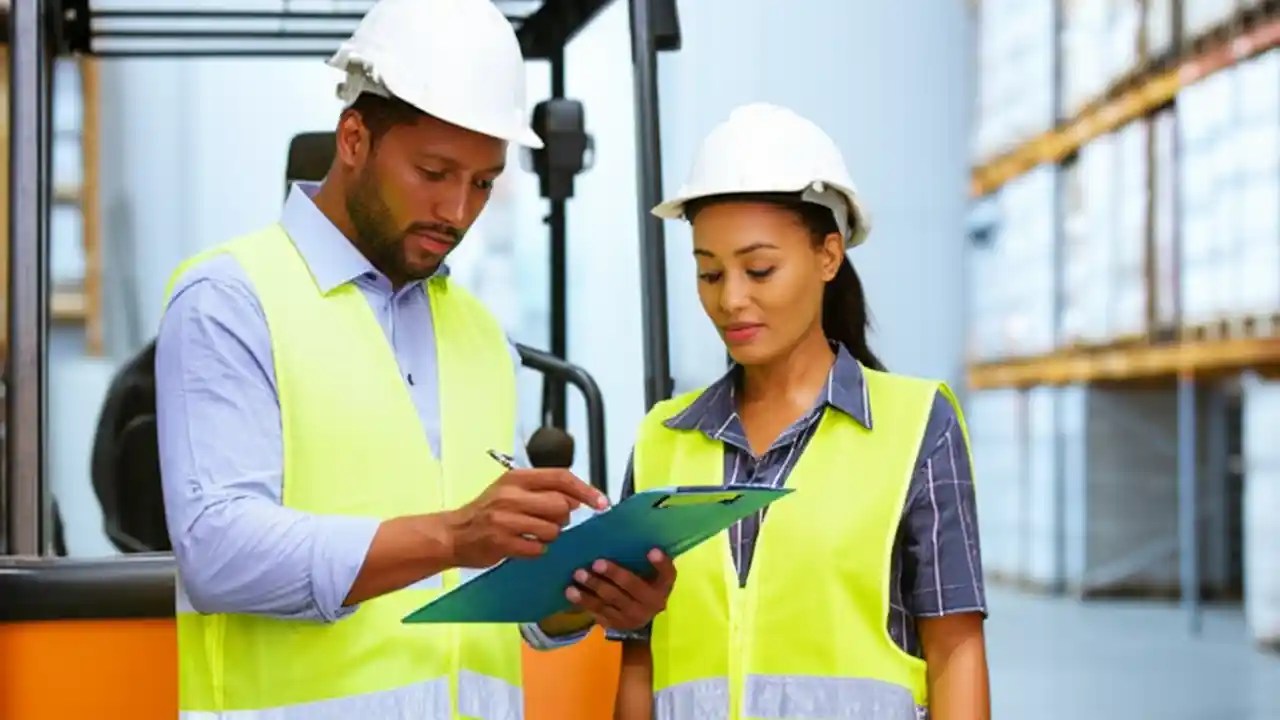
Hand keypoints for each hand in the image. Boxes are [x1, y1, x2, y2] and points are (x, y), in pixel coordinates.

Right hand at [445, 468, 608, 567]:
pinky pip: (538, 549)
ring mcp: (505, 519)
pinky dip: (536, 550)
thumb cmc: (486, 512)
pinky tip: (524, 546)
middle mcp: (511, 495)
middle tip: (551, 522)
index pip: (561, 478)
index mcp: (517, 478)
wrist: (453, 534)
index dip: (586, 490)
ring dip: (550, 536)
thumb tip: (578, 499)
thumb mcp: (511, 491)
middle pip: (561, 506)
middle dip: (563, 518)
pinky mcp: (501, 542)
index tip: (601, 503)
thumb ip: (542, 490)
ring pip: (552, 529)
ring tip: (533, 534)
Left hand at [564, 548, 675, 631]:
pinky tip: (570, 591)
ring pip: (611, 600)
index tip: (652, 550)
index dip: (661, 563)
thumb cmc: (644, 584)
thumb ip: (643, 557)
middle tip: (596, 563)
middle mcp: (652, 603)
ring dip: (593, 587)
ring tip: (578, 575)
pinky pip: (598, 612)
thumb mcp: (651, 573)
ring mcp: (633, 617)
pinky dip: (583, 601)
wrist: (640, 619)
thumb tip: (624, 527)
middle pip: (632, 587)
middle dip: (614, 574)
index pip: (668, 574)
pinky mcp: (616, 625)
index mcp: (663, 586)